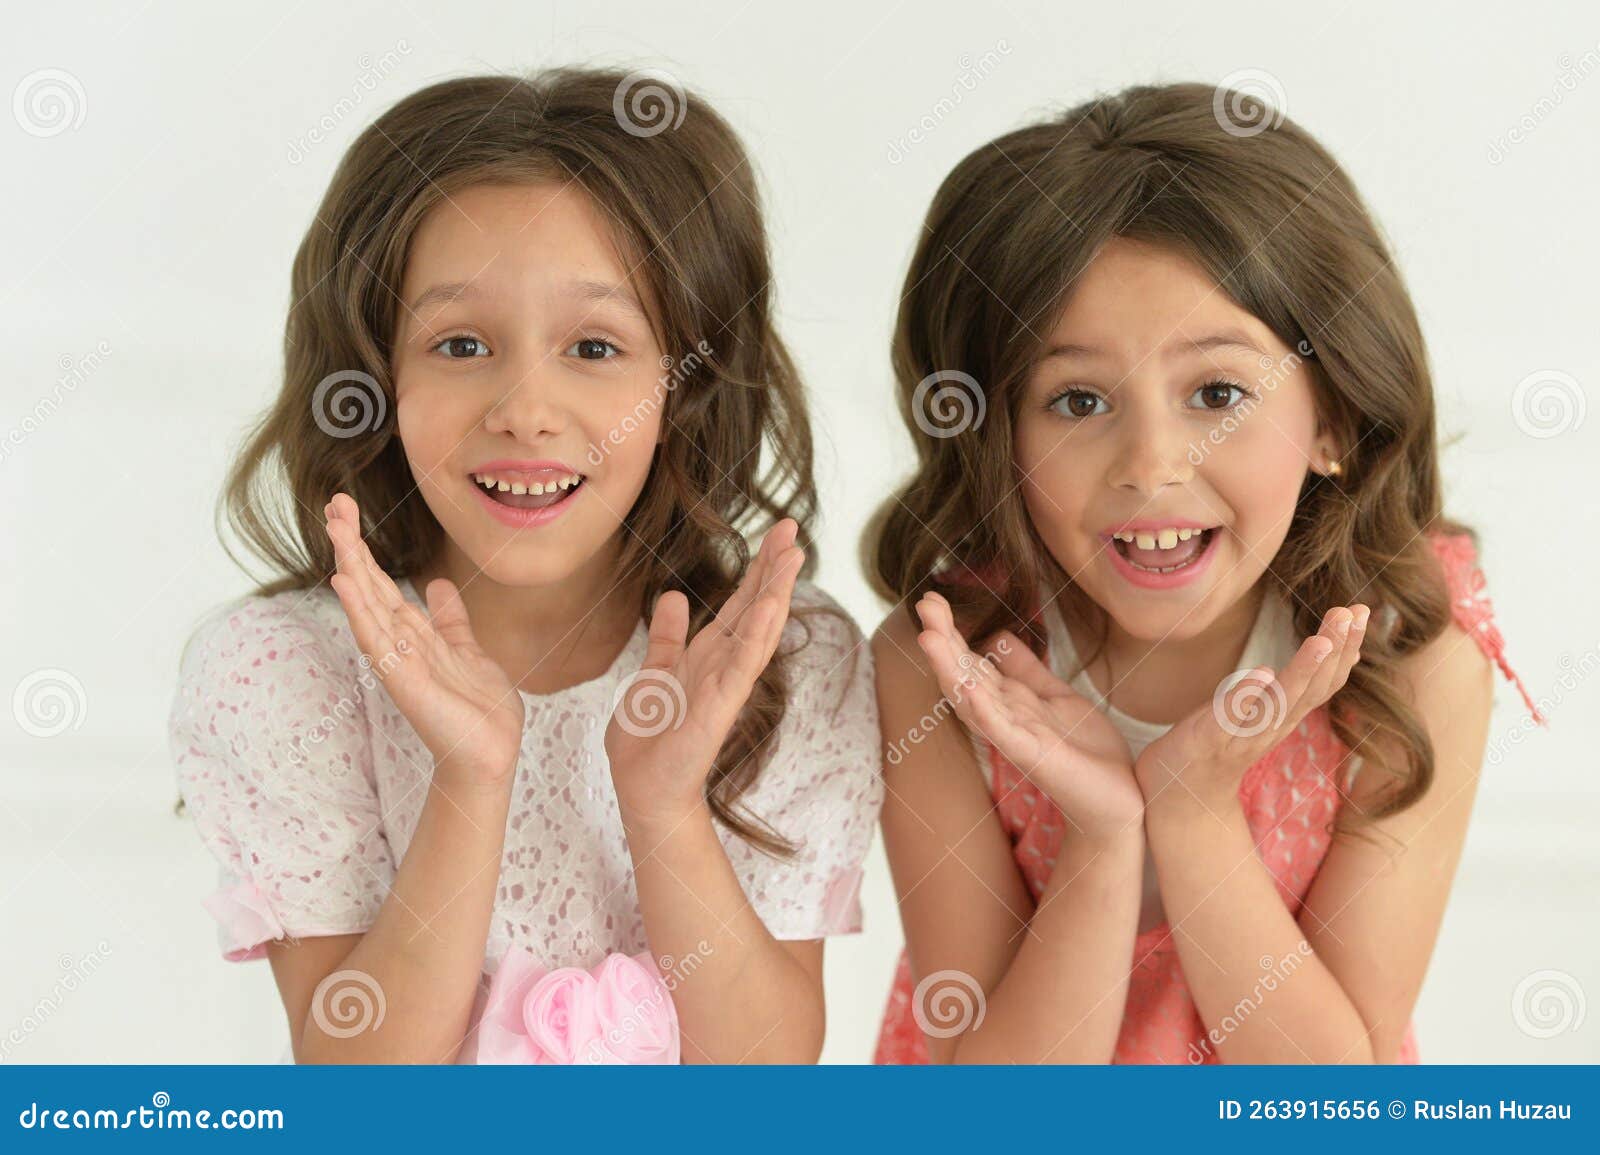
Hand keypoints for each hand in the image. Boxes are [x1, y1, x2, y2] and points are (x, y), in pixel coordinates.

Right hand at [323, 492, 524, 785]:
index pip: (383, 581)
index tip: (347, 508)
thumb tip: (438, 585)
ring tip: (336, 529)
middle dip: (353, 544)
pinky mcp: (402, 679)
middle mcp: (399, 642)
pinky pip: (376, 640)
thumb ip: (449, 619)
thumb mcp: (466, 649)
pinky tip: (344, 582)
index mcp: (413, 633)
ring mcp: (397, 660)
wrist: (491, 750)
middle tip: (334, 502)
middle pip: (370, 584)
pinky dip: (359, 611)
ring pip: (368, 605)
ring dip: (351, 566)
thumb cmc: (477, 707)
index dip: (366, 546)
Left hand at [604, 518, 804, 826]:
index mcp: (708, 653)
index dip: (759, 567)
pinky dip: (756, 636)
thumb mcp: (655, 673)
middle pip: (755, 607)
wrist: (641, 787)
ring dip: (774, 593)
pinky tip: (769, 607)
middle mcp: (723, 665)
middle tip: (793, 528)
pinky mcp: (720, 707)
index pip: (740, 602)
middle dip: (773, 569)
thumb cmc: (650, 739)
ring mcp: (725, 685)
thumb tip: (676, 597)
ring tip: (792, 556)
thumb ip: (669, 637)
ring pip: (756, 631)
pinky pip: (742, 666)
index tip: (778, 531)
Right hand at [914, 591, 1141, 841]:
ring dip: (950, 670)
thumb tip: (996, 636)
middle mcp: (1005, 718)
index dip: (951, 631)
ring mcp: (1016, 738)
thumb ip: (1026, 670)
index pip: (971, 661)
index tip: (931, 599)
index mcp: (1010, 702)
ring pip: (974, 700)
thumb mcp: (1056, 697)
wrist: (1119, 799)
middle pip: (964, 675)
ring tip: (929, 638)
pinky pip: (1003, 733)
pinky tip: (969, 688)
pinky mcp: (1034, 757)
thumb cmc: (1087, 752)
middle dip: (943, 640)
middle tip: (923, 603)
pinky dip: (983, 711)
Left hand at [1135, 603, 1370, 813]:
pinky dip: (1246, 697)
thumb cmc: (1220, 744)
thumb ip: (1295, 685)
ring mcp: (1241, 736)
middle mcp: (1271, 727)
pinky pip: (1230, 720)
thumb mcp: (1265, 709)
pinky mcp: (1207, 741)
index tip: (1364, 611)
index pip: (1326, 681)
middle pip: (1313, 688)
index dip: (1347, 648)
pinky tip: (1260, 674)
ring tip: (1321, 642)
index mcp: (1284, 716)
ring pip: (1280, 704)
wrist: (1181, 797)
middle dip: (1336, 648)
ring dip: (1303, 673)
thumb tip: (1332, 650)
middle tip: (1352, 611)